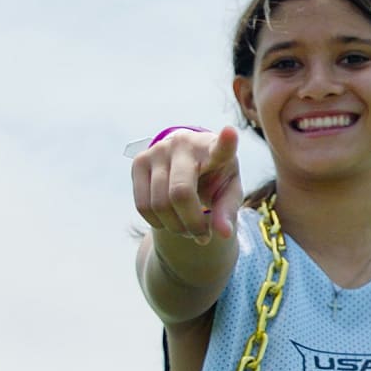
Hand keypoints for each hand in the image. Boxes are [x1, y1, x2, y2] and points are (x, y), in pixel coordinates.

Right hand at [131, 126, 241, 244]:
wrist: (186, 160)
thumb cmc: (214, 177)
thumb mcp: (228, 192)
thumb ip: (227, 211)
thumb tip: (223, 234)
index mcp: (213, 149)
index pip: (221, 147)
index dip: (226, 142)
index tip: (231, 133)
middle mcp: (184, 144)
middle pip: (180, 193)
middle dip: (192, 224)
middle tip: (202, 236)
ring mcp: (158, 150)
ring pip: (159, 204)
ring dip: (176, 227)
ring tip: (188, 229)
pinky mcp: (139, 162)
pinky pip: (142, 205)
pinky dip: (158, 223)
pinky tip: (170, 220)